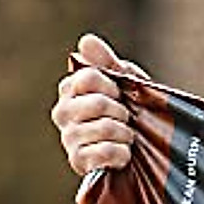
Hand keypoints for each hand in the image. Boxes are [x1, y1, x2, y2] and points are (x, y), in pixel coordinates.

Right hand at [50, 34, 147, 175]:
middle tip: (126, 119)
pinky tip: (123, 155)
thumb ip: (106, 62)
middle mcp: (63, 113)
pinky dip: (121, 153)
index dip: (112, 85)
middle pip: (98, 103)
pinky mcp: (77, 162)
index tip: (119, 94)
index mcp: (70, 89)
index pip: (88, 77)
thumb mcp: (123, 83)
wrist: (141, 152)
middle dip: (121, 111)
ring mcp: (68, 139)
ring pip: (104, 127)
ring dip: (125, 133)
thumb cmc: (128, 113)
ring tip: (127, 137)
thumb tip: (85, 40)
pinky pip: (104, 151)